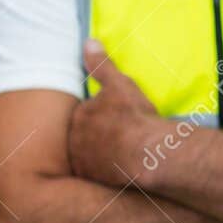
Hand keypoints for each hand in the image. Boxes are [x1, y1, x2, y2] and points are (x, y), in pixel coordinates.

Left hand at [68, 40, 167, 188]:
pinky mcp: (94, 179)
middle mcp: (74, 140)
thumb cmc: (135, 117)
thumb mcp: (120, 85)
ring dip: (99, 154)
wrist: (148, 153)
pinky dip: (104, 170)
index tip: (115, 119)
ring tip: (120, 154)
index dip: (100, 116)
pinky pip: (95, 173)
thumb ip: (102, 65)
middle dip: (96, 136)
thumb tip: (88, 43)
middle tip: (118, 137)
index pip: (85, 114)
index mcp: (80, 116)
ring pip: (88, 155)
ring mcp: (83, 161)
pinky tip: (119, 169)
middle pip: (83, 136)